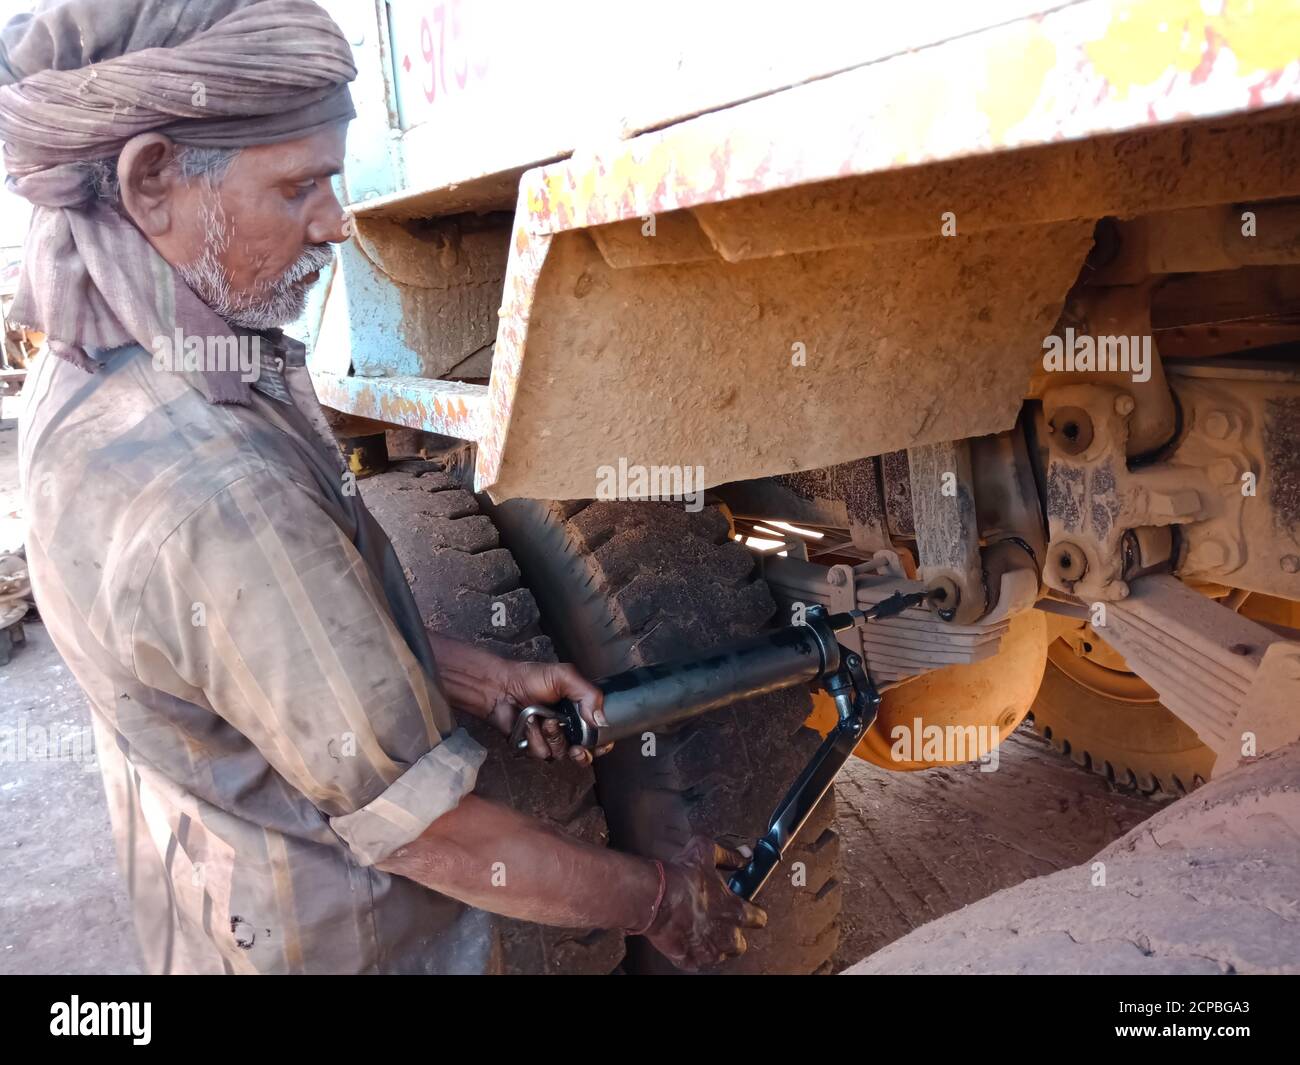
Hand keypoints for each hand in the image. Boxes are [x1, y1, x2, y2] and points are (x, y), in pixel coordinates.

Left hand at [491, 660, 612, 764]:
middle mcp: (567, 728)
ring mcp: (549, 738)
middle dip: (581, 753)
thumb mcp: (565, 677)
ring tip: (543, 719)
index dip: (601, 743)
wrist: (501, 687)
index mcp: (579, 711)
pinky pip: (540, 752)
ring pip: (561, 753)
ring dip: (553, 737)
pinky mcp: (532, 746)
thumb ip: (589, 695)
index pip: (598, 734)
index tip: (600, 745)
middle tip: (576, 747)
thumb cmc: (530, 678)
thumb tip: (601, 721)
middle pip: (583, 753)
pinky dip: (535, 737)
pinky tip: (529, 723)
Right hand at [643, 835, 767, 970]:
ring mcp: (708, 951)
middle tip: (720, 922)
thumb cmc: (681, 877)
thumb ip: (729, 855)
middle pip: (740, 944)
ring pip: (720, 955)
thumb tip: (744, 855)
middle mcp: (726, 936)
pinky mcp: (689, 960)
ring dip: (714, 945)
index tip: (747, 909)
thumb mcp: (706, 852)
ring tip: (701, 932)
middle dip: (732, 934)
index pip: (759, 919)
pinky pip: (697, 962)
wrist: (654, 897)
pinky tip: (685, 940)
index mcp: (735, 912)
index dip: (753, 913)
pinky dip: (693, 953)